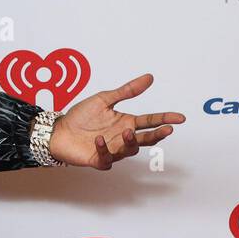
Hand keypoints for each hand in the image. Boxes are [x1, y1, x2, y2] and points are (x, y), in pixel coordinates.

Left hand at [48, 73, 184, 169]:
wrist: (58, 130)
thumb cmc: (80, 116)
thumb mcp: (104, 99)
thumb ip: (127, 91)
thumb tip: (149, 77)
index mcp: (126, 122)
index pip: (150, 121)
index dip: (165, 119)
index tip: (180, 118)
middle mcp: (122, 137)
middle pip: (146, 139)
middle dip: (157, 135)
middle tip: (166, 129)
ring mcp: (112, 150)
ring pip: (129, 150)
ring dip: (130, 141)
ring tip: (127, 131)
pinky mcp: (98, 159)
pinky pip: (106, 158)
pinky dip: (104, 149)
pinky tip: (99, 139)